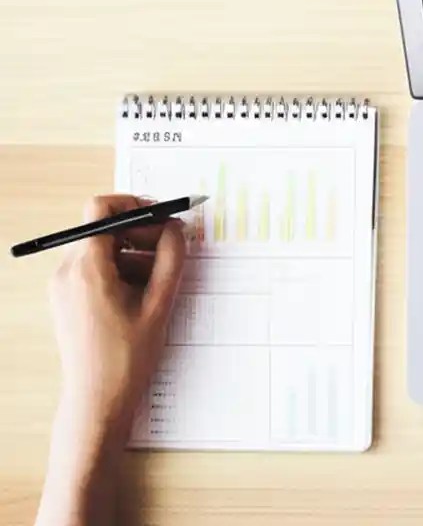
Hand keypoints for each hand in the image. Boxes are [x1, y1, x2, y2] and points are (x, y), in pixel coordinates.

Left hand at [48, 194, 186, 437]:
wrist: (97, 400)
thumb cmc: (127, 358)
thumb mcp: (160, 303)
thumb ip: (172, 258)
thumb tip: (176, 229)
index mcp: (87, 268)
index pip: (101, 209)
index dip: (134, 204)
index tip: (161, 216)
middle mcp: (68, 271)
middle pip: (104, 228)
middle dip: (140, 232)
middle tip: (171, 248)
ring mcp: (64, 286)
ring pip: (101, 248)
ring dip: (133, 254)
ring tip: (159, 281)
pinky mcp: (67, 299)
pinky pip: (95, 269)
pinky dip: (121, 271)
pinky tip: (142, 296)